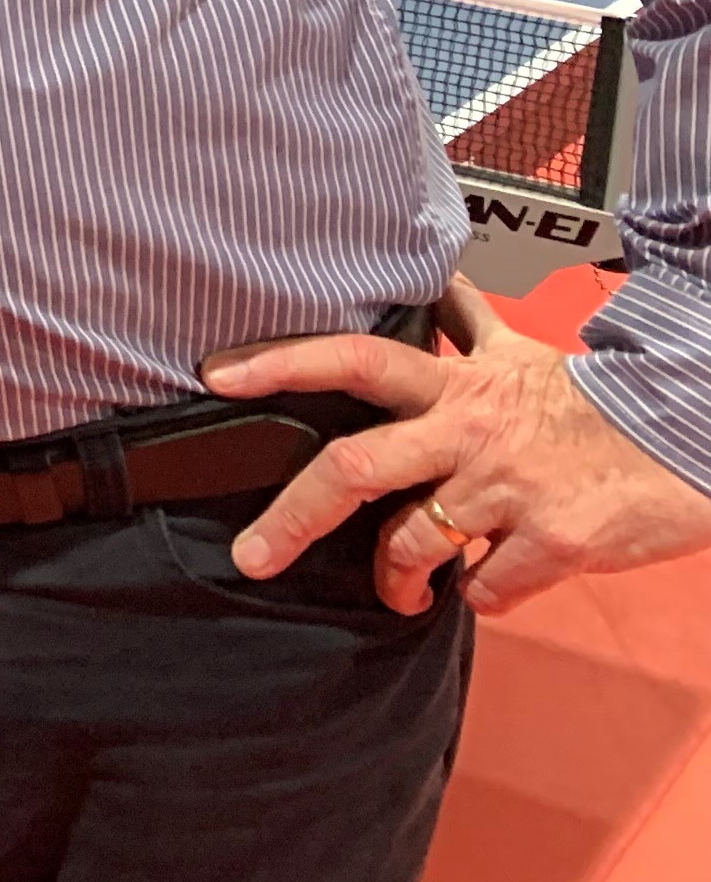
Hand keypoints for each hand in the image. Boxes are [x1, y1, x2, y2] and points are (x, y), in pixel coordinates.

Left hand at [211, 277, 710, 614]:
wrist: (687, 437)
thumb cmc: (595, 401)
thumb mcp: (523, 352)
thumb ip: (468, 329)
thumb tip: (433, 286)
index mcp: (457, 384)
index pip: (354, 358)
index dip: (282, 363)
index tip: (217, 374)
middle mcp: (469, 432)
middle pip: (356, 467)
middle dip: (294, 516)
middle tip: (254, 554)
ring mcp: (508, 489)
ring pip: (413, 542)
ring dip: (394, 577)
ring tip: (399, 591)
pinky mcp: (553, 542)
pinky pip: (487, 586)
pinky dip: (477, 594)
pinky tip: (484, 586)